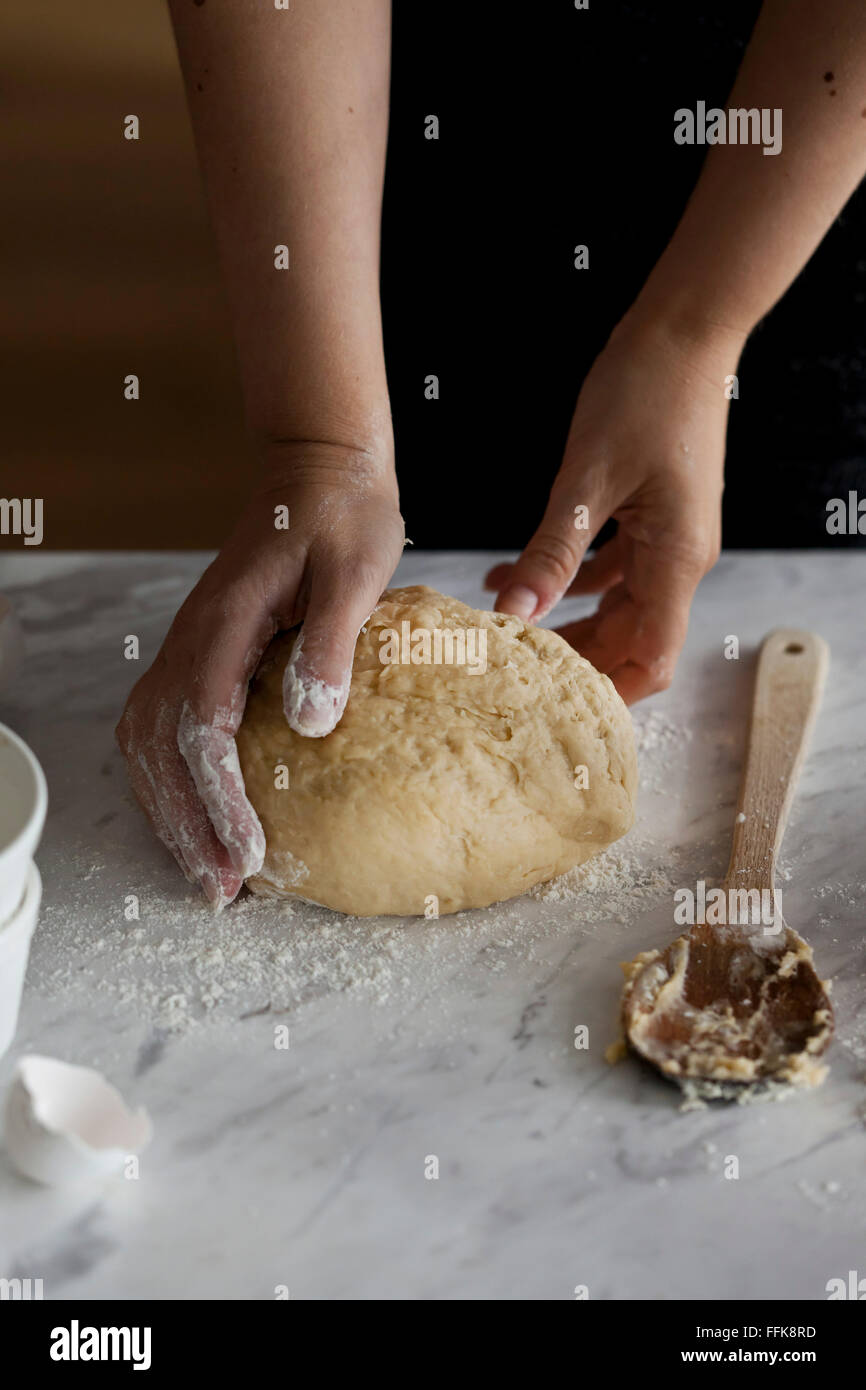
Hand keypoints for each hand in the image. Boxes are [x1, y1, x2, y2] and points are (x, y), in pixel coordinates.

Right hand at [116, 442, 403, 907]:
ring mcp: (188, 644)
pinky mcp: (199, 651)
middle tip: (225, 891)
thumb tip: (310, 725)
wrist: (317, 467)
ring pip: (149, 743)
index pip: (205, 725)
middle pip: (161, 747)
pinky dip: (170, 780)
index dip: (222, 797)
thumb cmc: (345, 514)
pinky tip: (197, 817)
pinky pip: (161, 726)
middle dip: (188, 824)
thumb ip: (332, 644)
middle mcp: (192, 637)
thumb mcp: (356, 571)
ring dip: (172, 811)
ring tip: (209, 875)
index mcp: (227, 620)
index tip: (251, 855)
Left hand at [486, 312, 744, 701]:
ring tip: (508, 635)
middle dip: (576, 660)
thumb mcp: (585, 479)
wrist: (684, 330)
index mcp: (677, 558)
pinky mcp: (653, 516)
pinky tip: (514, 579)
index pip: (652, 657)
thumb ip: (550, 552)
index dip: (610, 690)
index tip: (559, 709)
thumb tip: (514, 612)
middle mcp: (680, 558)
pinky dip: (568, 579)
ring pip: (619, 606)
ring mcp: (669, 538)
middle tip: (512, 674)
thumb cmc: (646, 390)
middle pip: (632, 638)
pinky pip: (611, 567)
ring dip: (567, 622)